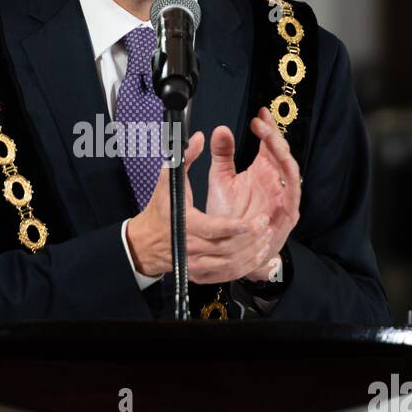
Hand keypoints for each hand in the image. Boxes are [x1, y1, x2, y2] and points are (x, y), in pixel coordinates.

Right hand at [125, 131, 267, 283]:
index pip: (214, 230)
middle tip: (265, 224)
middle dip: (250, 238)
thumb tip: (199, 137)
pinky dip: (245, 266)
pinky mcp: (200, 273)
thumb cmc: (159, 210)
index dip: (236, 228)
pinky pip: (227, 274)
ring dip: (251, 252)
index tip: (255, 221)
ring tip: (264, 237)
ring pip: (230, 263)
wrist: (146, 242)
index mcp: (185, 225)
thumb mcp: (168, 181)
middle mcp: (190, 248)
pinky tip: (256, 253)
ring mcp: (195, 264)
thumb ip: (184, 158)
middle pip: (227, 248)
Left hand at [206, 106, 300, 281]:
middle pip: (281, 151)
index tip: (258, 112)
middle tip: (261, 121)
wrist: (230, 249)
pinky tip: (281, 159)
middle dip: (273, 134)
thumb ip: (222, 155)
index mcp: (262, 171)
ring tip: (268, 136)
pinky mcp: (289, 213)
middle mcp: (275, 181)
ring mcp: (284, 196)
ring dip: (281, 150)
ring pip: (289, 167)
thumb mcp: (221, 181)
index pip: (269, 143)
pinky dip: (289, 175)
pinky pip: (293, 191)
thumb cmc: (229, 215)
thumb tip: (220, 130)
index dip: (266, 126)